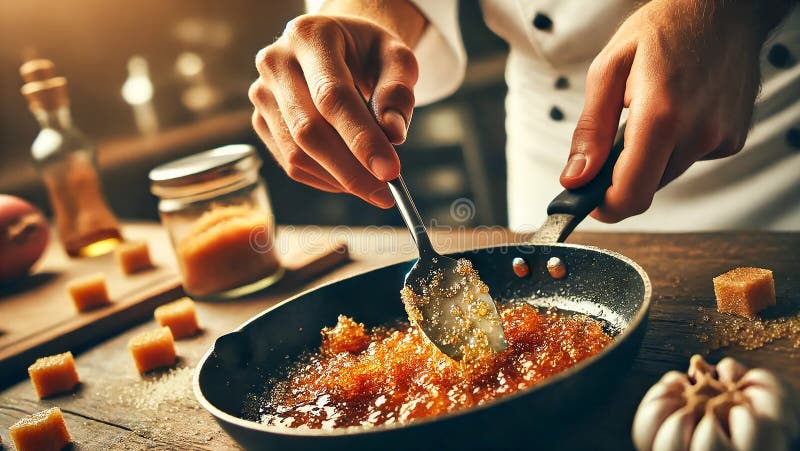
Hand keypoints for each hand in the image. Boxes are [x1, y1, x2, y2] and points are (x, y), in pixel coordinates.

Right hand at [249, 14, 419, 207]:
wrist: (335, 44)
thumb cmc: (367, 52)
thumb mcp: (395, 56)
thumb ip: (398, 91)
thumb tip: (394, 134)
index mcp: (310, 36)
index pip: (332, 96)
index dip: (361, 138)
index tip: (391, 171)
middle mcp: (276, 63)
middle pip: (308, 130)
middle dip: (350, 170)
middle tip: (386, 192)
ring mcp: (262, 94)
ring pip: (296, 154)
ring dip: (339, 179)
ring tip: (375, 186)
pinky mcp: (260, 121)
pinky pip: (290, 164)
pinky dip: (325, 179)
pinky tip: (351, 177)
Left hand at [561, 0, 771, 222]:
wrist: (723, 8)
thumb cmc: (664, 28)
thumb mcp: (608, 70)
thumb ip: (590, 131)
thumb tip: (575, 177)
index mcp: (661, 116)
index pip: (631, 194)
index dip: (605, 207)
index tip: (590, 200)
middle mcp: (697, 132)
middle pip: (647, 187)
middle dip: (623, 174)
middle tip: (615, 137)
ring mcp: (720, 137)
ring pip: (668, 175)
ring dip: (650, 158)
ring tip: (649, 112)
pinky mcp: (733, 139)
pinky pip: (691, 159)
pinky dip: (676, 146)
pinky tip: (678, 110)